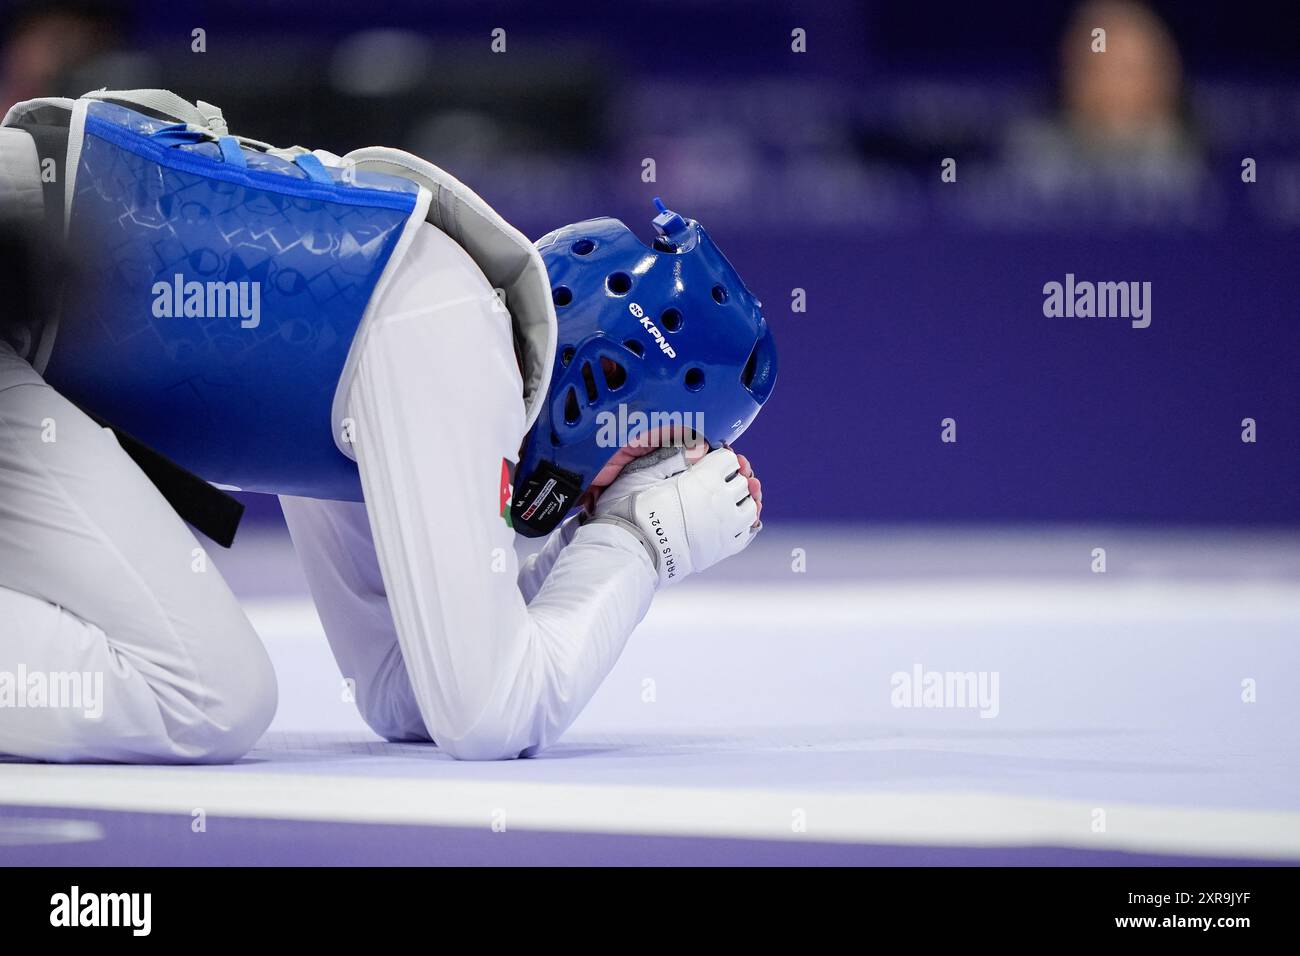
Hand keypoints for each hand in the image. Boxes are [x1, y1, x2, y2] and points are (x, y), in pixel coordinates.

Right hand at [588, 445, 760, 585]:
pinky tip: (729, 521)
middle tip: (715, 482)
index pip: (729, 460)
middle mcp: (721, 501)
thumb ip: (672, 457)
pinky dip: (742, 523)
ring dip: (741, 501)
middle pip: (743, 481)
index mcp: (704, 478)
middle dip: (731, 478)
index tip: (711, 462)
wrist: (632, 550)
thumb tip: (693, 446)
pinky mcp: (723, 548)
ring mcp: (726, 527)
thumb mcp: (645, 472)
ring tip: (725, 502)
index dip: (719, 458)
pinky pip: (746, 532)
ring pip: (751, 507)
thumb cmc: (633, 510)